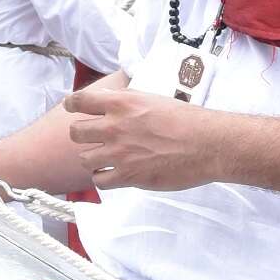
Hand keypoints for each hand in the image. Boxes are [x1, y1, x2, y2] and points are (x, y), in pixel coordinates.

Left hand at [64, 74, 219, 192]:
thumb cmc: (186, 120)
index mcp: (121, 103)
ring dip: (93, 158)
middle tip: (92, 138)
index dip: (72, 105)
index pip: (79, 101)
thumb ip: (126, 100)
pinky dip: (104, 177)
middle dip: (82, 135)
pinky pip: (99, 180)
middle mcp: (115, 127)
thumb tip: (107, 100)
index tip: (72, 108)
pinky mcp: (128, 176)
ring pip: (85, 158)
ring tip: (105, 158)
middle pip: (76, 132)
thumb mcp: (152, 99)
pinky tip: (114, 174)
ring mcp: (119, 153)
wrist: (207, 144)